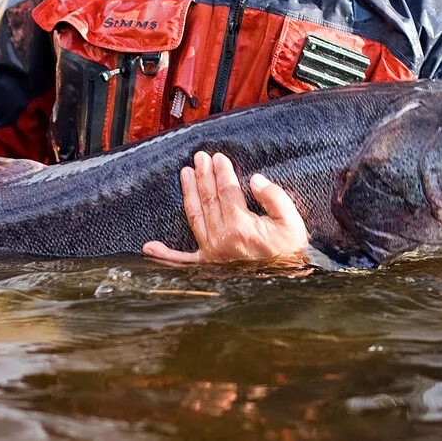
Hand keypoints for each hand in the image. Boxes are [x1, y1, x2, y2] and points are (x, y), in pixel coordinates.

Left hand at [142, 151, 308, 264]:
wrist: (287, 284)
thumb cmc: (290, 254)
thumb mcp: (291, 223)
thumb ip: (274, 197)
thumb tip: (256, 180)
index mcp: (241, 226)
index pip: (226, 191)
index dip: (222, 172)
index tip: (218, 157)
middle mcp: (221, 237)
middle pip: (208, 199)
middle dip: (203, 175)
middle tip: (199, 157)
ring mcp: (212, 252)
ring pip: (195, 216)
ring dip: (188, 193)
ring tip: (184, 173)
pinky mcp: (208, 266)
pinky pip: (184, 261)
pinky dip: (166, 255)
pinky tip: (150, 247)